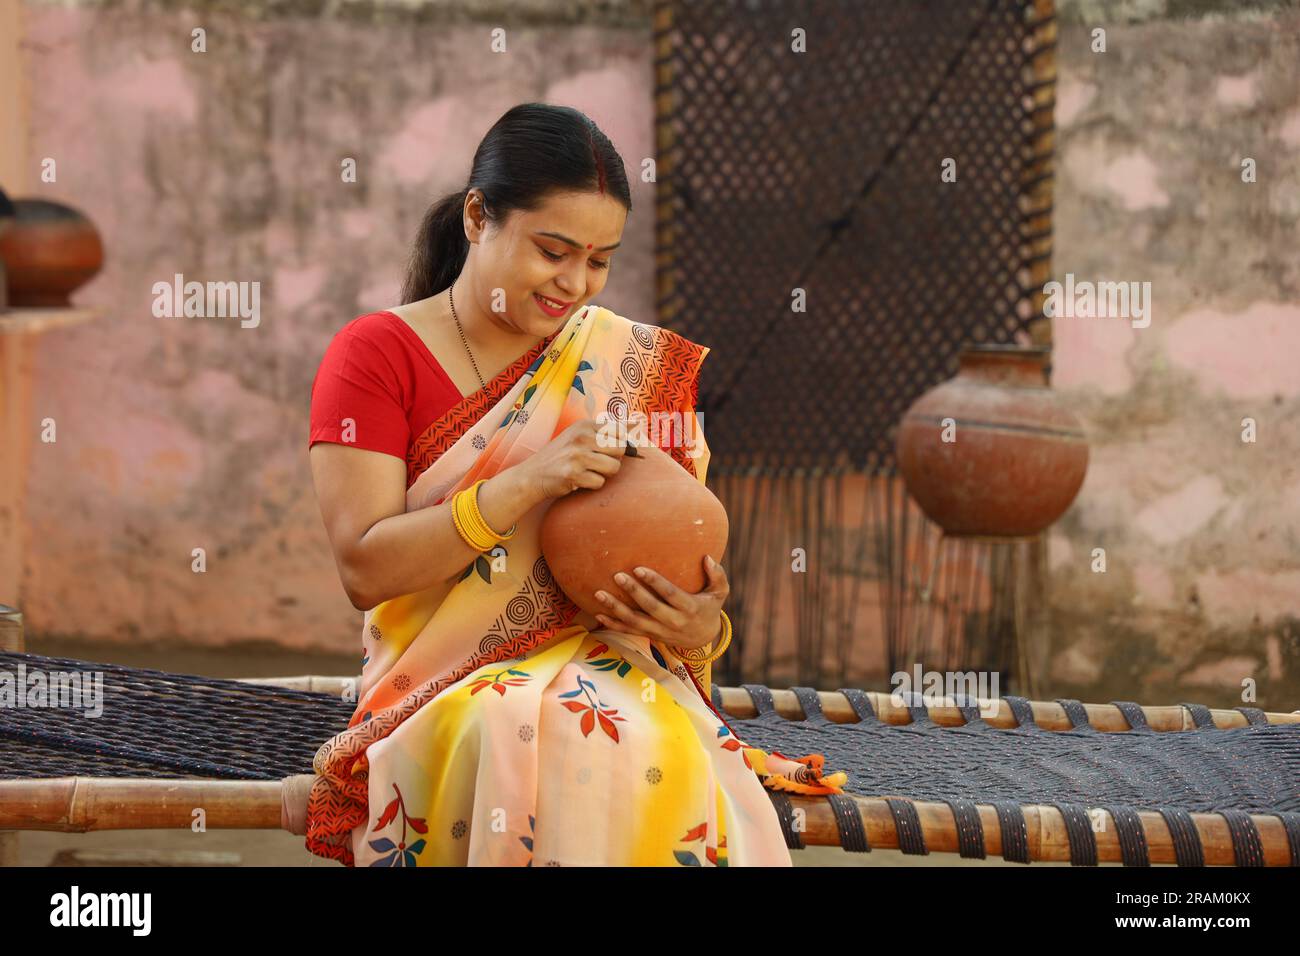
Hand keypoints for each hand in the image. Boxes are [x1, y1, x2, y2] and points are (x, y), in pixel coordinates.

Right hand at [517, 418, 626, 499]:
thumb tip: (638, 423)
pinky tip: (579, 480)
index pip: (620, 430)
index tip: (610, 450)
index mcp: (584, 425)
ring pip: (614, 467)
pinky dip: (592, 484)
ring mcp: (577, 455)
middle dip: (613, 459)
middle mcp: (581, 437)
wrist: (533, 475)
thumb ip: (606, 430)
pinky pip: (600, 482)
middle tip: (597, 462)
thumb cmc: (561, 455)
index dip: (620, 443)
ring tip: (588, 471)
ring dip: (604, 473)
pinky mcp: (573, 474)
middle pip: (621, 449)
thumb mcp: (580, 435)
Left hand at [593, 555, 729, 649]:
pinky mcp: (651, 635)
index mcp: (690, 608)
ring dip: (616, 609)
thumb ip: (717, 574)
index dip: (655, 582)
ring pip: (635, 622)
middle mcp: (674, 622)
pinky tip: (599, 615)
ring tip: (599, 594)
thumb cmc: (709, 606)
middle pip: (650, 608)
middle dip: (633, 592)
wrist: (703, 637)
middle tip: (618, 576)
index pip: (670, 594)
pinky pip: (629, 631)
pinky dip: (613, 625)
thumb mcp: (720, 592)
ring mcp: (660, 631)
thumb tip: (707, 557)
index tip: (639, 569)